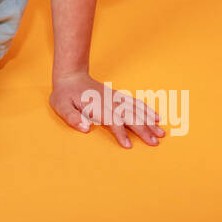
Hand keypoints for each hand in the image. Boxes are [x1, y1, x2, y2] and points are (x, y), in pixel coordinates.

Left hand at [49, 70, 165, 147]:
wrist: (71, 75)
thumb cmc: (64, 94)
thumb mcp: (60, 105)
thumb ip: (72, 117)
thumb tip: (85, 128)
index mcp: (96, 106)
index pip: (112, 120)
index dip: (120, 132)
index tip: (128, 145)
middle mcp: (109, 101)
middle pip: (129, 116)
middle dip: (143, 129)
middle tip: (155, 143)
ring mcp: (115, 98)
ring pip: (135, 109)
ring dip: (148, 121)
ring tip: (161, 133)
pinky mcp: (118, 96)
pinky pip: (135, 103)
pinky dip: (147, 110)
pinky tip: (156, 118)